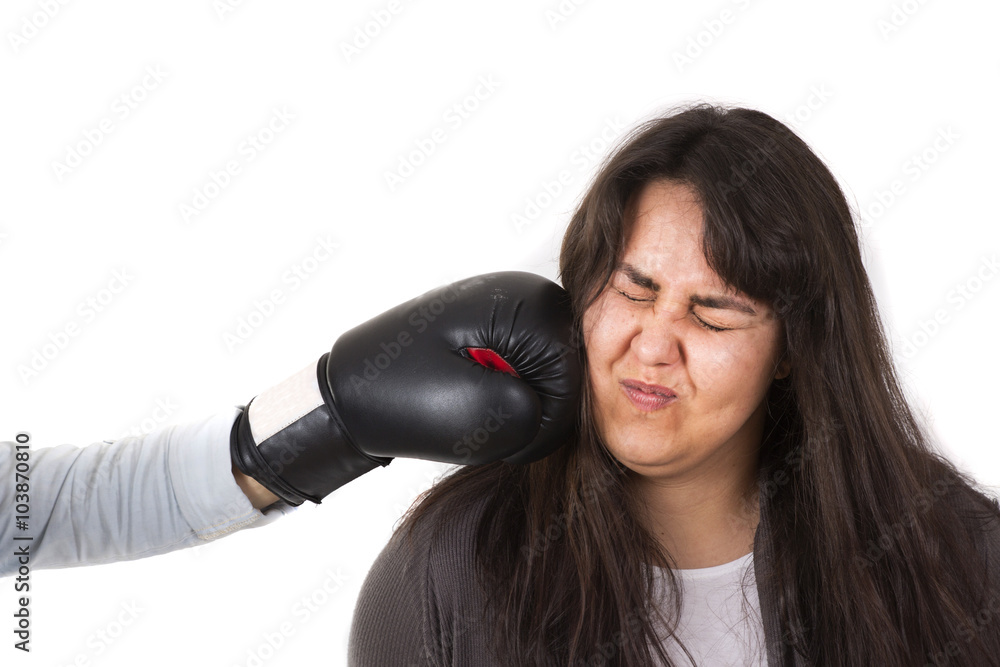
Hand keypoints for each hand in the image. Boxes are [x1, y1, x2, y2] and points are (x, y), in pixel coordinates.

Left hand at [230, 271, 580, 505]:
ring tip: (469, 407)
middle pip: (569, 375)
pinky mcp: (499, 327)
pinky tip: (470, 399)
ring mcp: (511, 308)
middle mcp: (525, 294)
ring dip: (516, 408)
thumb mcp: (470, 417)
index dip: (542, 422)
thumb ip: (531, 415)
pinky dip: (504, 399)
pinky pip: (528, 375)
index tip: (499, 432)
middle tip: (478, 419)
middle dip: (529, 411)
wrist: (347, 390)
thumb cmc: (396, 397)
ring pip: (550, 380)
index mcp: (523, 303)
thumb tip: (551, 408)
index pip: (576, 378)